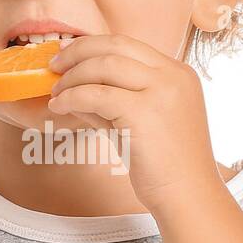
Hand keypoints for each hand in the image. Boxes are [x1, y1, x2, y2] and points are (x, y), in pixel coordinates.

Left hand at [45, 33, 222, 214]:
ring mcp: (162, 91)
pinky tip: (58, 107)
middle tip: (53, 64)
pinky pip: (96, 95)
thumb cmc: (165, 168)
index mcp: (178, 74)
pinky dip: (71, 97)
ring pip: (104, 65)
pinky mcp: (145, 112)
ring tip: (55, 92)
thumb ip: (110, 103)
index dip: (92, 45)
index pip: (129, 44)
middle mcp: (173, 76)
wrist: (189, 198)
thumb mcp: (138, 124)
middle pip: (116, 45)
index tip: (67, 53)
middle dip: (78, 51)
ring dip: (72, 76)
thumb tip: (72, 90)